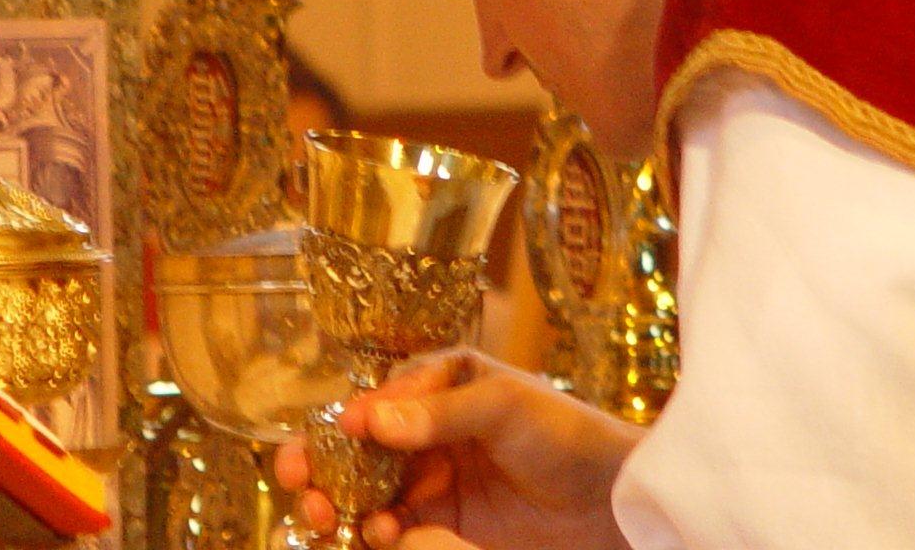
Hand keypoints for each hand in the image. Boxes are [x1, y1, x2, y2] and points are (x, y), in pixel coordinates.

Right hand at [276, 350, 642, 549]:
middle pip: (360, 446)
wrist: (610, 499)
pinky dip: (375, 531)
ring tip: (333, 518)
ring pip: (367, 488)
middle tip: (305, 486)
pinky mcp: (442, 522)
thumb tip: (371, 418)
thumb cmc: (564, 433)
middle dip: (326, 465)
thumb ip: (439, 413)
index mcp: (442, 381)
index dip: (346, 423)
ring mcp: (433, 475)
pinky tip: (379, 534)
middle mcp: (428, 426)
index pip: (380, 398)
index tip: (324, 446)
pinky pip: (393, 525)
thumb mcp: (504, 407)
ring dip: (343, 502)